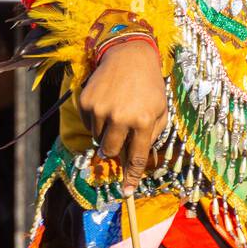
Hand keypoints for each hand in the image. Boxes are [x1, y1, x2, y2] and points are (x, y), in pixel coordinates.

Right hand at [79, 40, 169, 195]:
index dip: (131, 176)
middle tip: (119, 135)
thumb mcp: (160, 109)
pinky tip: (106, 102)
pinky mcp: (86, 102)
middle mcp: (121, 117)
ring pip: (97, 138)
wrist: (128, 55)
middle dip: (115, 149)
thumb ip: (152, 135)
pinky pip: (88, 124)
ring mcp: (101, 109)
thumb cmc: (149, 85)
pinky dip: (96, 120)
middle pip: (111, 150)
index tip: (126, 192)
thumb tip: (139, 160)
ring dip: (106, 132)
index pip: (136, 157)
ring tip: (116, 110)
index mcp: (143, 120)